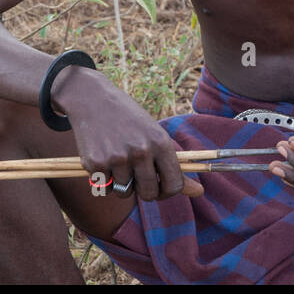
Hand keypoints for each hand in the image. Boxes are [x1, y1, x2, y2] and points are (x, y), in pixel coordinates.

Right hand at [56, 71, 203, 201]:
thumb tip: (200, 193)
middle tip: (135, 175)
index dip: (166, 192)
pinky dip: (103, 179)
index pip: (174, 185)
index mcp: (161, 142)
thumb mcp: (155, 136)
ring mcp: (117, 158)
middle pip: (149, 194)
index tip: (158, 187)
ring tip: (116, 160)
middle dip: (142, 191)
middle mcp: (141, 151)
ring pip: (124, 192)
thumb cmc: (129, 120)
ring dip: (120, 183)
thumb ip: (174, 166)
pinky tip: (102, 158)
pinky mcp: (95, 163)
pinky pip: (103, 188)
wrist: (93, 99)